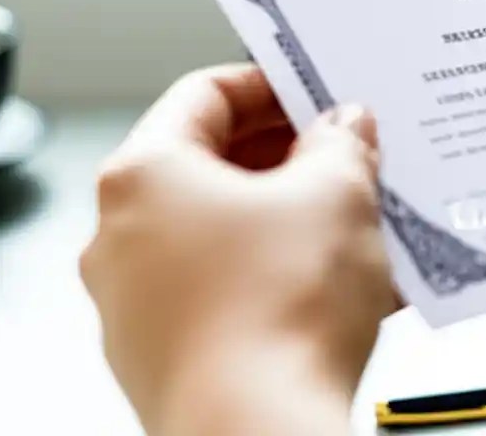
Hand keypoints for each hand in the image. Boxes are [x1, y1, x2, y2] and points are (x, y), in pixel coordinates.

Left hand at [81, 64, 399, 435]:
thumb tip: (344, 128)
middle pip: (214, 166)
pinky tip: (347, 286)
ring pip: (228, 234)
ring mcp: (139, 300)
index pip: (206, 93)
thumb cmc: (281, 315)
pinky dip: (283, 277)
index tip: (320, 92)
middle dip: (294, 158)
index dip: (274, 84)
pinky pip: (230, 291)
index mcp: (146, 174)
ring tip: (362, 225)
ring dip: (295, 220)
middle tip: (353, 158)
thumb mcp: (339, 194)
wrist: (261, 432)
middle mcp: (123, 234)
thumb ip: (344, 143)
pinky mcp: (167, 352)